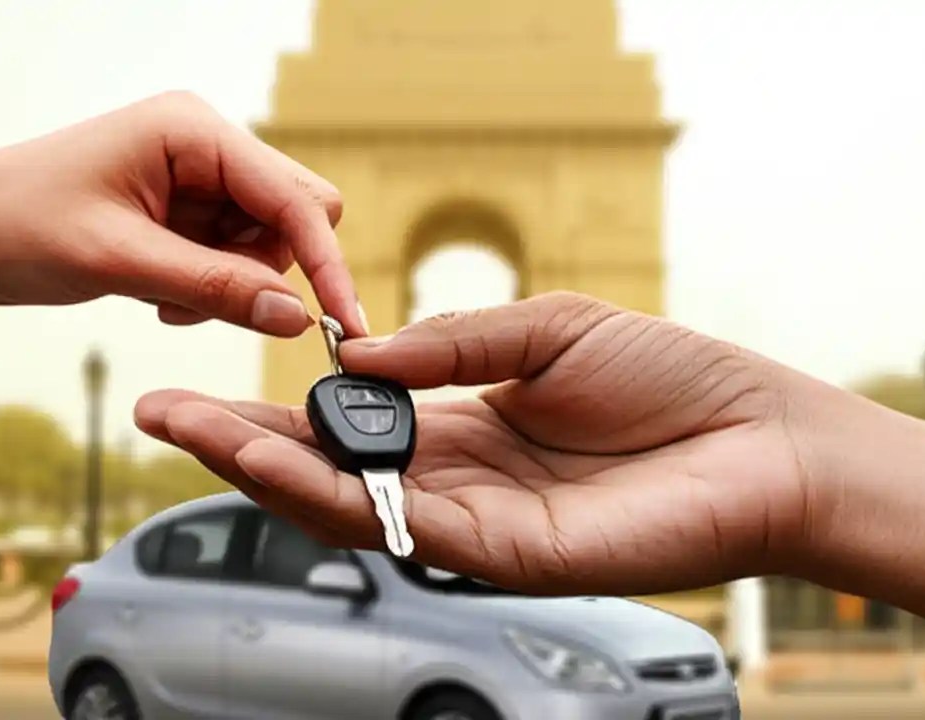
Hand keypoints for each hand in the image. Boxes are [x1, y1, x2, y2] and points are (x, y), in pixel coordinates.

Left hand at [0, 91, 363, 336]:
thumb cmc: (15, 224)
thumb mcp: (119, 263)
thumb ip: (215, 288)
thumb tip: (297, 318)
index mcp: (193, 131)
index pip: (293, 200)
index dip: (325, 264)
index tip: (344, 325)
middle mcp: (206, 145)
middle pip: (294, 217)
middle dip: (268, 272)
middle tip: (214, 305)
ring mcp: (199, 176)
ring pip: (268, 245)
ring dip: (234, 287)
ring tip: (168, 301)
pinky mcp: (187, 209)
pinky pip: (235, 258)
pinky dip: (214, 289)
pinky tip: (162, 296)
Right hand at [135, 292, 833, 595]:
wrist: (764, 435)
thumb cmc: (675, 379)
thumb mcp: (550, 327)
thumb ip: (452, 342)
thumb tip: (358, 355)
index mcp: (470, 427)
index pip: (353, 423)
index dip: (278, 406)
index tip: (209, 377)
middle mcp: (462, 483)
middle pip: (330, 472)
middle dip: (239, 444)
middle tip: (160, 410)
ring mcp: (479, 527)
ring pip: (349, 508)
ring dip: (266, 470)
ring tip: (194, 430)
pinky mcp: (509, 557)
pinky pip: (404, 526)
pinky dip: (337, 496)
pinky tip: (282, 461)